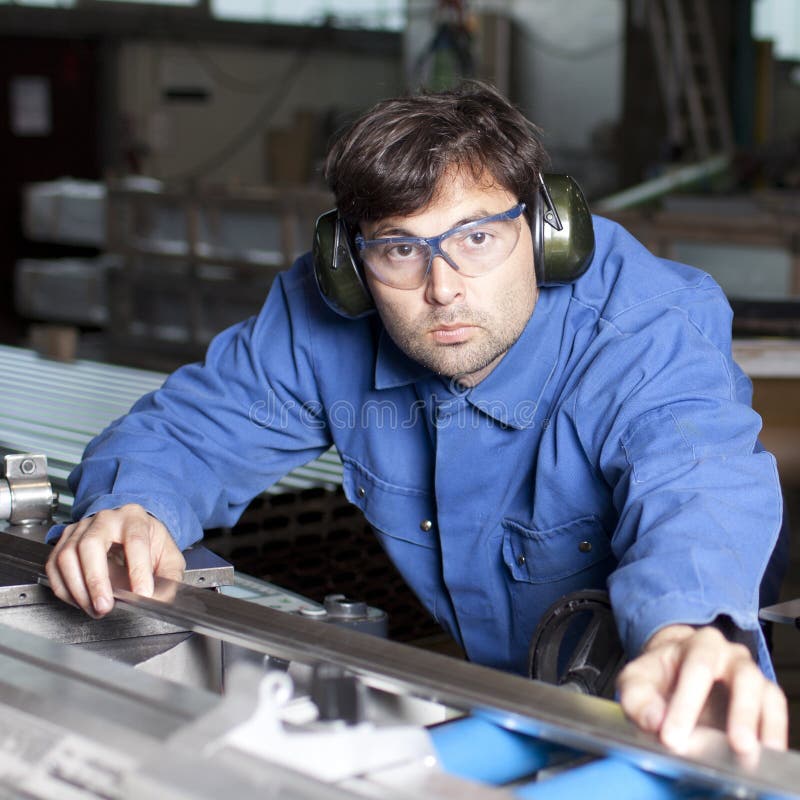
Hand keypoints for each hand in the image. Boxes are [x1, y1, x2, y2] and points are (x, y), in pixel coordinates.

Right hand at [45, 504, 185, 616]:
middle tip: (105, 606)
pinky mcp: (64, 540)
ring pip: (67, 556)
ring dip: (78, 589)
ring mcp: (81, 528)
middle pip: (91, 544)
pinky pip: (54, 566)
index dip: (138, 570)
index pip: (135, 541)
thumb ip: (170, 577)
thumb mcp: (169, 556)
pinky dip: (64, 588)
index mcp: (135, 518)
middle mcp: (105, 519)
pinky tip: (80, 600)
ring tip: (94, 609)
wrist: (131, 529)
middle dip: (96, 580)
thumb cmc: (149, 542)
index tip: (142, 594)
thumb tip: (160, 599)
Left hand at [617, 624, 787, 755]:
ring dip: (758, 723)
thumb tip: (653, 720)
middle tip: (735, 745)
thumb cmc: (658, 675)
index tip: (672, 737)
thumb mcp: (636, 681)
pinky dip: (773, 729)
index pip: (696, 668)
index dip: (686, 704)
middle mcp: (728, 655)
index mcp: (696, 644)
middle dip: (739, 712)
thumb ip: (638, 698)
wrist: (675, 670)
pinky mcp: (763, 695)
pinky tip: (765, 750)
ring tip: (749, 750)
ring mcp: (749, 673)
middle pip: (741, 677)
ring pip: (763, 691)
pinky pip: (774, 708)